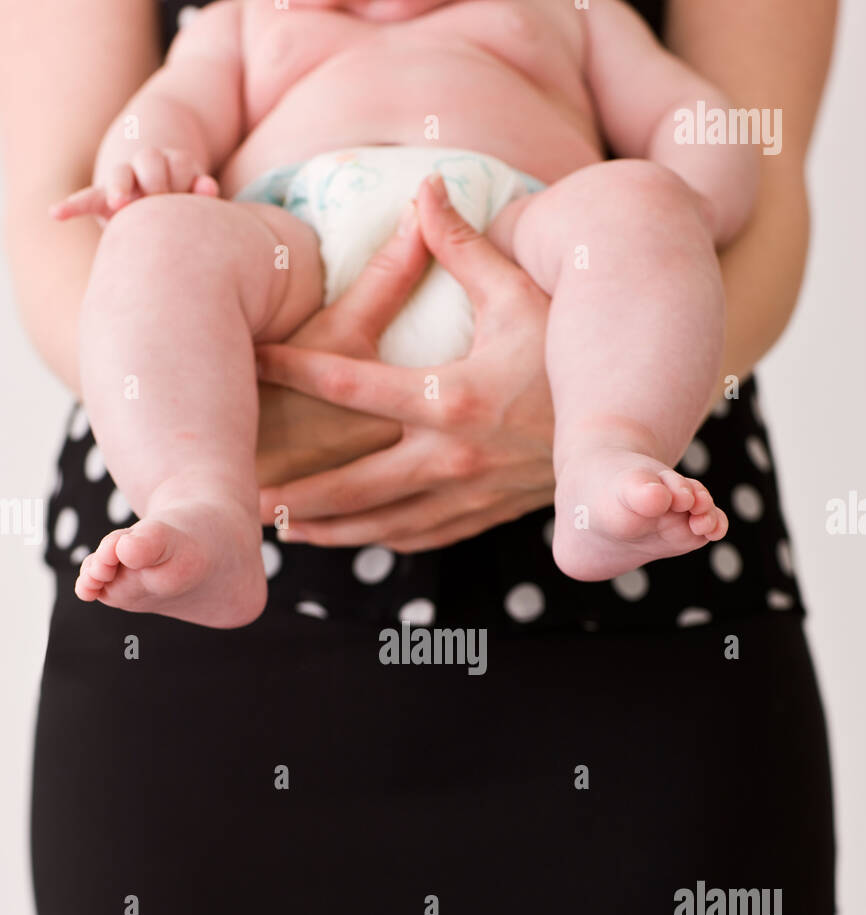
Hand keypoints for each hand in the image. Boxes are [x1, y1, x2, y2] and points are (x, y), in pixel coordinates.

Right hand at [50, 147, 218, 221]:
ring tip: (120, 202)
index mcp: (171, 166)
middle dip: (158, 179)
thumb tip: (208, 187)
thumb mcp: (194, 188)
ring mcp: (122, 183)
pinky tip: (56, 213)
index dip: (187, 175)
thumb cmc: (181, 199)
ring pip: (122, 174)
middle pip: (151, 162)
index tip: (200, 189)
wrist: (151, 188)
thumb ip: (200, 188)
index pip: (180, 163)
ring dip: (121, 186)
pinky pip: (85, 199)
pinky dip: (72, 206)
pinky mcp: (104, 201)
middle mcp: (143, 169)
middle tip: (161, 197)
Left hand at [256, 176, 554, 551]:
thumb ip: (464, 248)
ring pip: (376, 522)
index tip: (250, 359)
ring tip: (272, 524)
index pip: (350, 383)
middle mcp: (453, 457)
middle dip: (291, 489)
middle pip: (350, 481)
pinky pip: (414, 537)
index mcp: (453, 397)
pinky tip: (337, 537)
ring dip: (322, 527)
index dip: (292, 369)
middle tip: (237, 491)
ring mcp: (466, 496)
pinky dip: (370, 539)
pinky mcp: (480, 517)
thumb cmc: (568, 354)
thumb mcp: (520, 296)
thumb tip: (427, 187)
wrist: (627, 428)